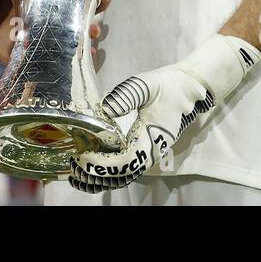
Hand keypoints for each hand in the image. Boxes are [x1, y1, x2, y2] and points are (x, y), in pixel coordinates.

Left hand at [0, 0, 113, 48]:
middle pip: (97, 8)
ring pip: (92, 31)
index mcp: (70, 1)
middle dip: (103, 0)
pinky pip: (83, 54)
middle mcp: (76, 18)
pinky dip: (87, 53)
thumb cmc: (26, 19)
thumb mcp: (21, 3)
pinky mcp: (68, 54)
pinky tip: (89, 52)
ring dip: (95, 29)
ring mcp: (74, 36)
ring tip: (94, 27)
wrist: (15, 46)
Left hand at [69, 35, 260, 192]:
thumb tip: (106, 109)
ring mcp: (147, 153)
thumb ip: (127, 95)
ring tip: (75, 172)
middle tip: (72, 164)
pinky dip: (106, 172)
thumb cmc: (167, 86)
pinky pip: (124, 168)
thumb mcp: (147, 84)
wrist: (187, 89)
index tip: (82, 156)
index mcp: (152, 138)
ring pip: (122, 175)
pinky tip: (88, 170)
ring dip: (99, 177)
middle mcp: (150, 151)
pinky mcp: (142, 151)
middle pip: (122, 174)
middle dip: (96, 173)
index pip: (126, 161)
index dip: (103, 163)